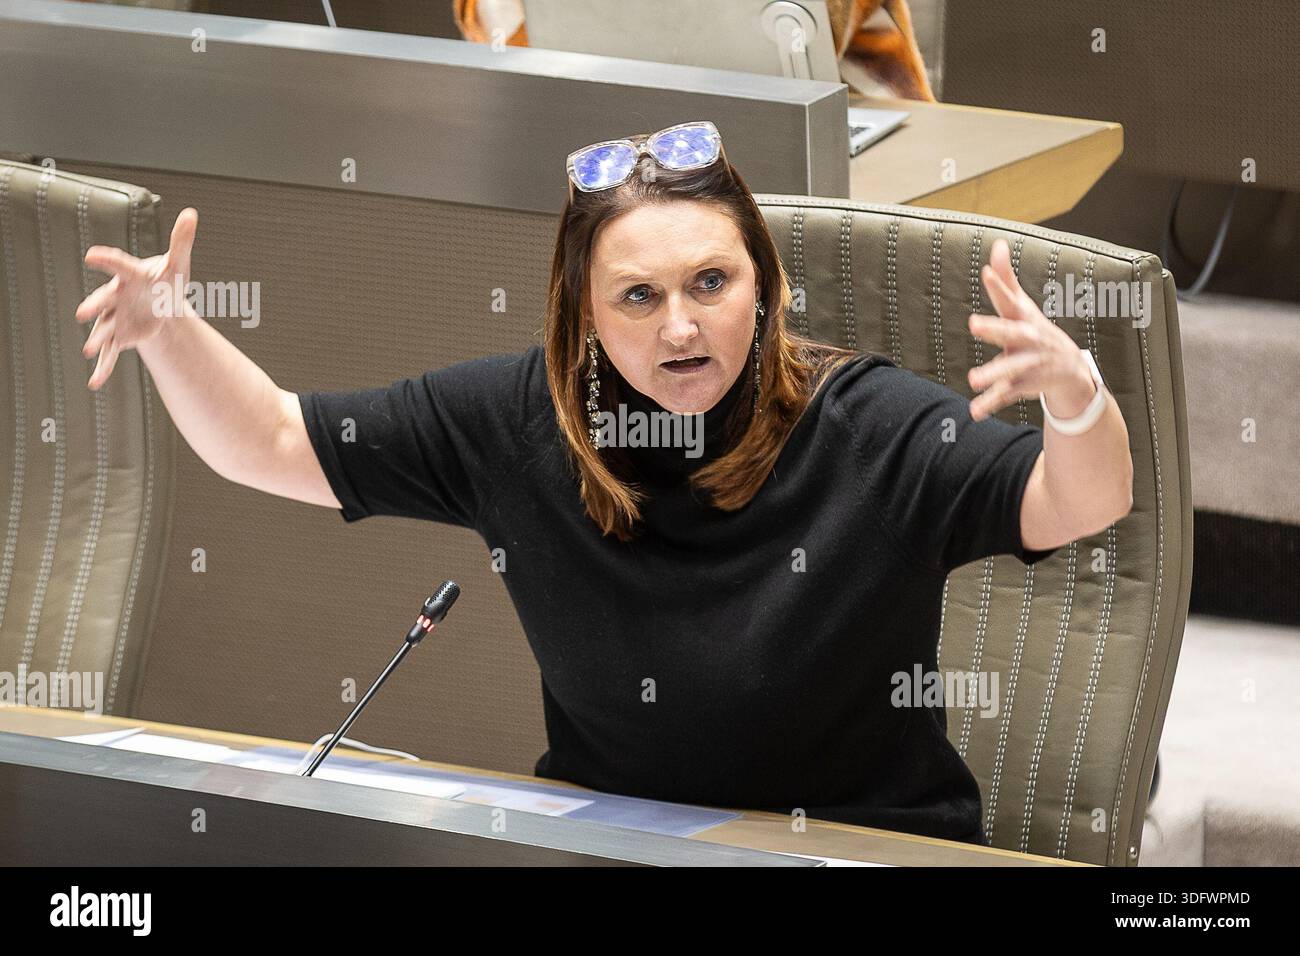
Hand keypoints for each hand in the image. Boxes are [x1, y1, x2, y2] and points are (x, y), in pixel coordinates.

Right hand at [75, 207, 198, 389]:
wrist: (162, 305)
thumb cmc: (166, 282)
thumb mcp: (178, 264)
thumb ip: (181, 240)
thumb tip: (191, 214)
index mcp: (130, 276)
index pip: (118, 265)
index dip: (107, 259)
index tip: (92, 255)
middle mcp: (117, 297)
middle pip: (103, 300)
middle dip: (94, 306)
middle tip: (83, 312)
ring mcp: (116, 317)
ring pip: (104, 328)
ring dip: (97, 339)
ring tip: (90, 350)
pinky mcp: (120, 336)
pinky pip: (110, 353)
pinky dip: (104, 368)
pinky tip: (96, 383)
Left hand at [966, 238, 1094, 421]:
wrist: (1070, 369)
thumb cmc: (1035, 330)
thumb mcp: (1022, 306)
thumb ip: (1006, 279)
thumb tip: (997, 244)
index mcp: (1024, 319)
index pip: (1010, 299)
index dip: (999, 286)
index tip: (986, 272)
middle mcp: (1028, 341)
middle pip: (1012, 333)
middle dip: (995, 329)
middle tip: (973, 323)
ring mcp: (1027, 365)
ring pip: (1010, 369)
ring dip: (993, 374)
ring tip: (973, 379)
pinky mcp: (1022, 386)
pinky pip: (1005, 396)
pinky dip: (990, 404)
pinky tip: (975, 411)